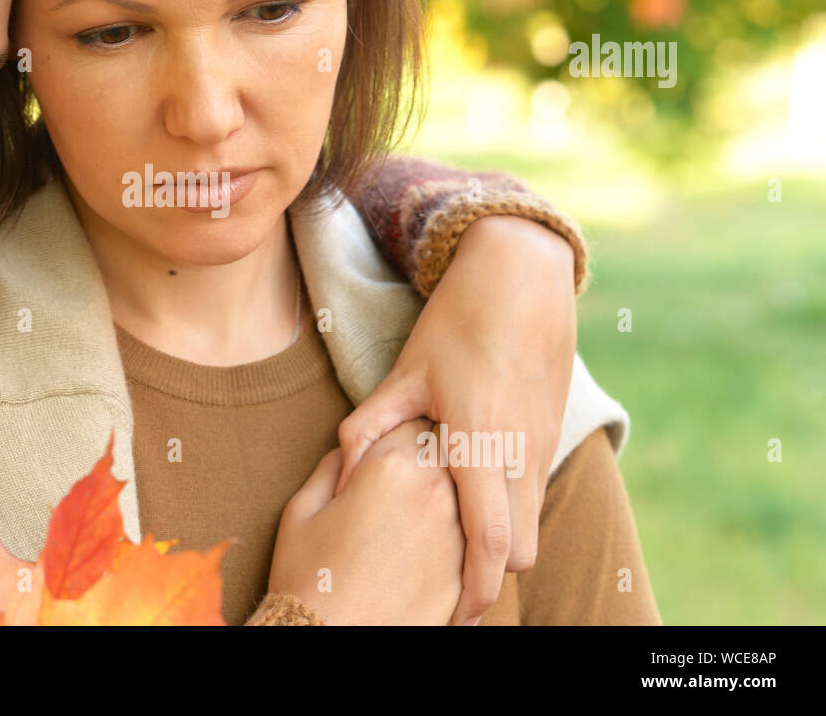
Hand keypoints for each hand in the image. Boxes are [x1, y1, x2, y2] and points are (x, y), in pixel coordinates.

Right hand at [268, 418, 464, 624]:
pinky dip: (459, 531)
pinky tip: (427, 542)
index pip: (412, 418)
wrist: (330, 638)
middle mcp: (434, 490)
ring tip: (419, 506)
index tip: (396, 433)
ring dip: (452, 489)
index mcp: (390, 464)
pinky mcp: (466, 570)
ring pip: (470, 490)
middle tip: (412, 467)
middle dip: (435, 451)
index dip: (403, 422)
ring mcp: (457, 531)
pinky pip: (474, 535)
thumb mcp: (303, 507)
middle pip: (449, 448)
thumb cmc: (308, 572)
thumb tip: (353, 448)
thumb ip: (333, 464)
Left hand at [333, 215, 575, 624]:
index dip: (477, 587)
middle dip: (491, 575)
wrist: (525, 279)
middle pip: (521, 549)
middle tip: (448, 586)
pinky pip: (534, 492)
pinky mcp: (549, 433)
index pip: (490, 540)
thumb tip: (345, 463)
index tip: (457, 615)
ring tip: (457, 548)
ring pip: (531, 522)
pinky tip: (475, 500)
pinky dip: (511, 510)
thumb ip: (372, 421)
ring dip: (502, 543)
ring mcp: (541, 443)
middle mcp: (520, 451)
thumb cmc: (459, 321)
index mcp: (481, 441)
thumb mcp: (407, 368)